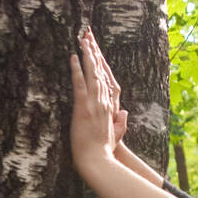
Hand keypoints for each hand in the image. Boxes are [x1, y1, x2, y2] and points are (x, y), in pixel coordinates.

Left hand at [70, 27, 120, 173]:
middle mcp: (104, 102)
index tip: (97, 51)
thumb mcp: (115, 135)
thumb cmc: (104, 152)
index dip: (102, 65)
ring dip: (87, 55)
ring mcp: (94, 103)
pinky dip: (77, 69)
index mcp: (110, 108)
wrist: (98, 161)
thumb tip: (124, 111)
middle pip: (100, 72)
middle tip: (88, 36)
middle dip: (94, 52)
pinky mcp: (83, 107)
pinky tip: (73, 57)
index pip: (107, 80)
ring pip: (92, 74)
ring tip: (83, 39)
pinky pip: (80, 84)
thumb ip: (120, 123)